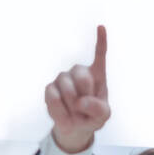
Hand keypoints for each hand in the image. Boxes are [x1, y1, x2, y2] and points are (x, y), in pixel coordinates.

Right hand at [45, 25, 109, 153]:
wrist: (75, 127)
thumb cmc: (92, 117)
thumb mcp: (103, 116)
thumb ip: (99, 109)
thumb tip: (81, 102)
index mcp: (96, 75)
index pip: (99, 56)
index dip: (101, 42)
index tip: (101, 26)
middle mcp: (78, 72)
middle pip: (83, 78)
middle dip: (87, 96)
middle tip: (86, 107)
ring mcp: (62, 78)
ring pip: (67, 90)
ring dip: (74, 107)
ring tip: (76, 112)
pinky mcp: (50, 88)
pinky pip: (54, 98)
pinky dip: (61, 111)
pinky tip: (65, 114)